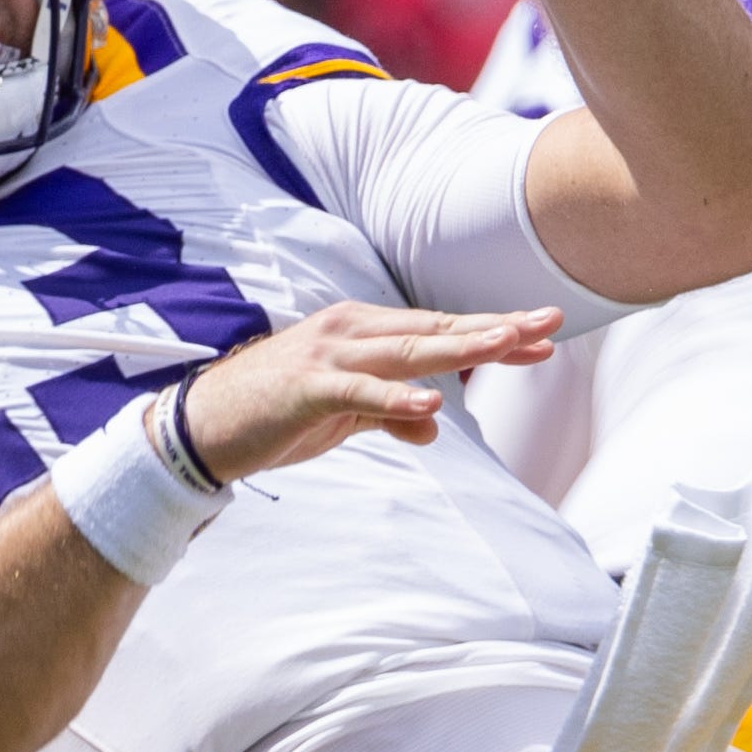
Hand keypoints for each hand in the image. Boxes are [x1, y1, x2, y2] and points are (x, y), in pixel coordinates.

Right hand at [179, 301, 559, 479]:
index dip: (490, 334)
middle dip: (494, 330)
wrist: (203, 428)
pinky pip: (361, 390)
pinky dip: (395, 395)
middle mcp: (351, 330)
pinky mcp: (309, 388)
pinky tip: (430, 400)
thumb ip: (389, 412)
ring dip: (460, 347)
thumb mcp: (344, 416)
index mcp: (362, 331)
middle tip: (547, 323)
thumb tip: (431, 422)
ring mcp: (329, 356)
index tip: (541, 335)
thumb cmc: (275, 416)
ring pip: (407, 350)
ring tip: (507, 344)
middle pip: (435, 331)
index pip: (438, 331)